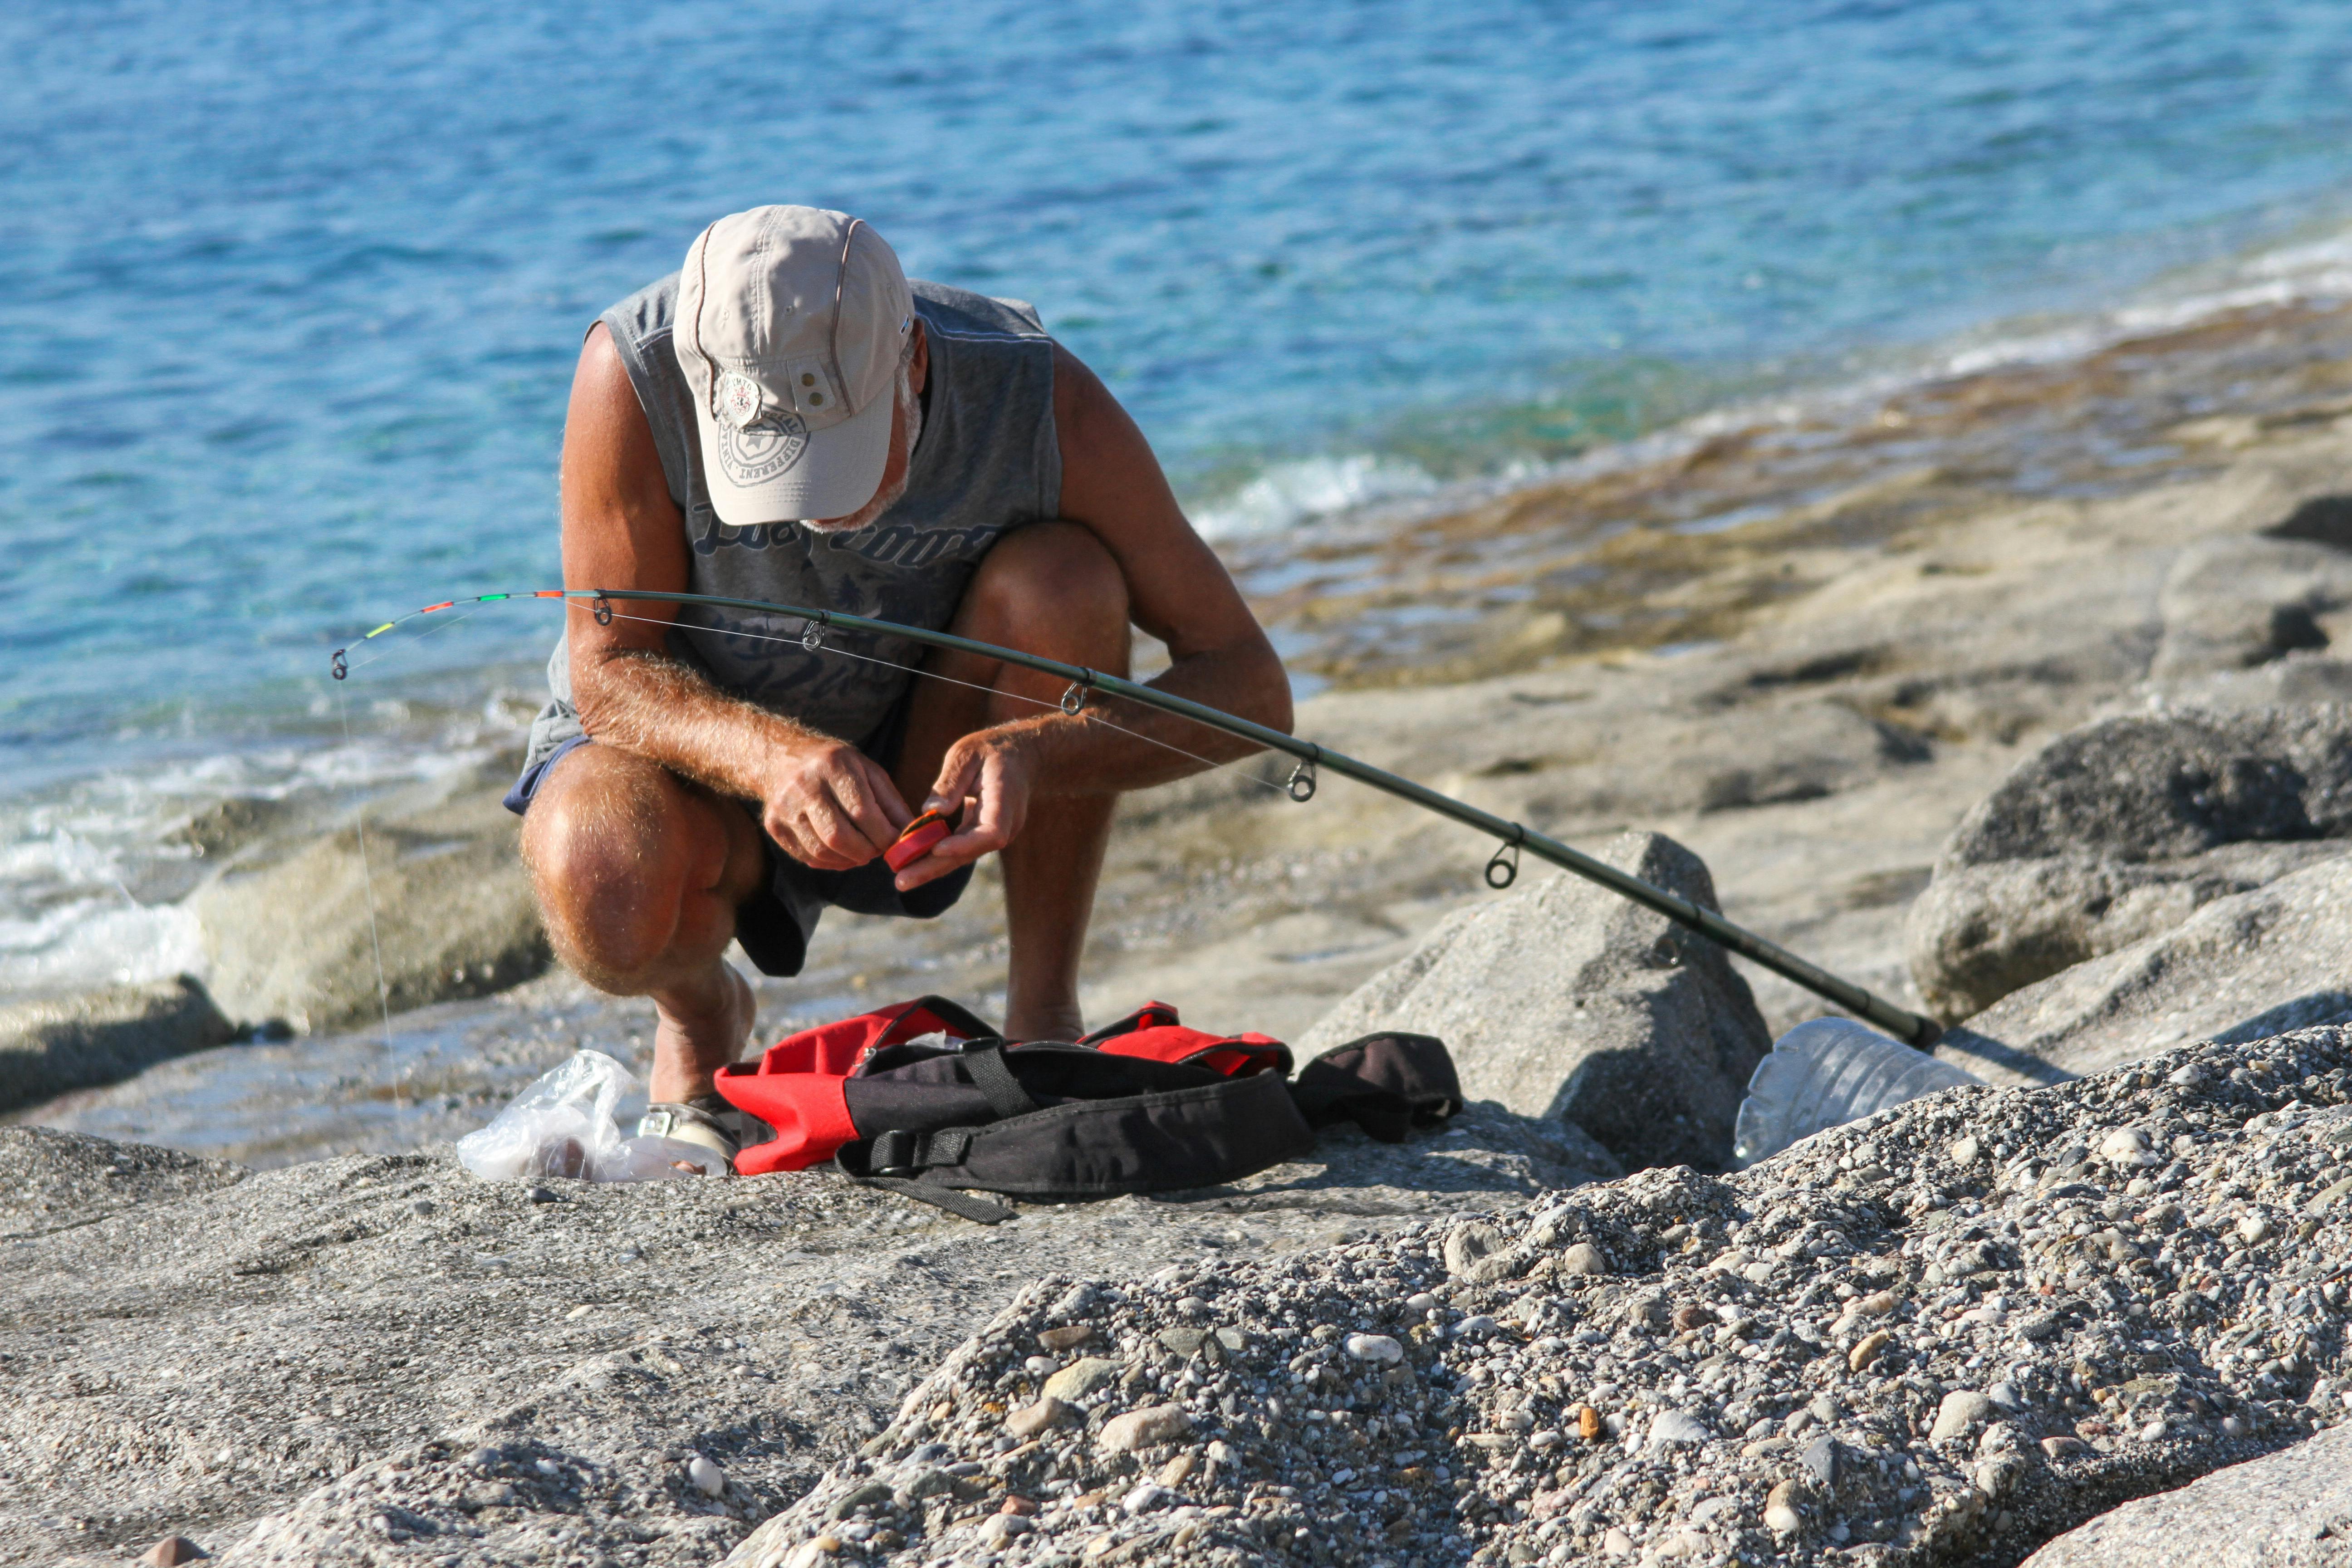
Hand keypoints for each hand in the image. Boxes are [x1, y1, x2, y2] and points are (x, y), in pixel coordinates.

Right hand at [760, 738, 909, 869]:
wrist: (781, 758)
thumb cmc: (835, 766)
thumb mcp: (868, 771)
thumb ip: (891, 803)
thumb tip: (911, 834)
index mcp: (834, 766)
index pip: (862, 812)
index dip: (883, 835)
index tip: (895, 841)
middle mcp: (804, 785)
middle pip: (838, 836)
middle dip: (866, 851)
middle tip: (877, 850)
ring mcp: (785, 807)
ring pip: (822, 851)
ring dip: (849, 859)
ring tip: (861, 851)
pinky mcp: (774, 825)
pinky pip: (807, 857)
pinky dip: (831, 862)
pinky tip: (842, 853)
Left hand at [892, 727, 1036, 889]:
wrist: (1019, 756)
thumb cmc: (991, 749)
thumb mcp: (967, 753)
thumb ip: (951, 780)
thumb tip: (931, 809)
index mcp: (1004, 799)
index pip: (991, 832)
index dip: (964, 845)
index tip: (936, 850)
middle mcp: (1005, 823)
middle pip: (971, 852)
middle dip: (935, 867)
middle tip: (902, 880)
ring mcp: (997, 832)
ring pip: (964, 855)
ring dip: (932, 867)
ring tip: (902, 879)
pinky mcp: (984, 834)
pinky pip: (961, 848)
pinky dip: (937, 856)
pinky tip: (912, 865)